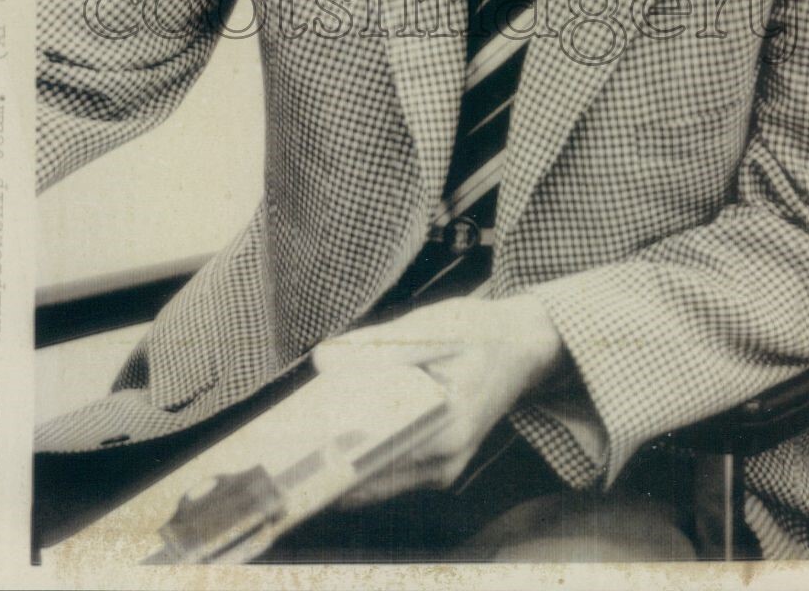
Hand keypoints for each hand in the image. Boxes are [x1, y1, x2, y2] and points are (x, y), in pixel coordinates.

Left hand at [311, 293, 563, 504]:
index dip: (331, 453)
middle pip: (370, 478)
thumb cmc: (477, 332)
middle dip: (326, 463)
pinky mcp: (439, 467)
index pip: (376, 456)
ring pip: (376, 483)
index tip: (295, 442)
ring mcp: (444, 469)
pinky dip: (361, 461)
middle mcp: (446, 460)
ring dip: (340, 465)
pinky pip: (389, 475)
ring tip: (302, 439)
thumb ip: (375, 344)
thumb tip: (323, 360)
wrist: (523, 346)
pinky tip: (335, 437)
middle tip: (286, 441)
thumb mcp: (430, 326)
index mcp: (447, 424)